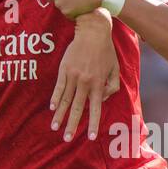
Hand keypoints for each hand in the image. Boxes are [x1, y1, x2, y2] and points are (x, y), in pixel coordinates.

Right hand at [50, 12, 119, 140]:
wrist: (92, 30)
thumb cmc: (106, 51)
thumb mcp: (115, 69)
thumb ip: (111, 87)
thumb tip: (102, 100)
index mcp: (98, 83)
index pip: (96, 109)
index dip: (93, 124)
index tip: (91, 137)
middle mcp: (85, 82)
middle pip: (78, 108)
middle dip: (72, 125)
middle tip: (67, 138)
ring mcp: (73, 75)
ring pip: (66, 100)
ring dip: (60, 115)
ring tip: (55, 127)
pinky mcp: (64, 69)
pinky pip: (59, 87)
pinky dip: (55, 98)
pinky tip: (52, 108)